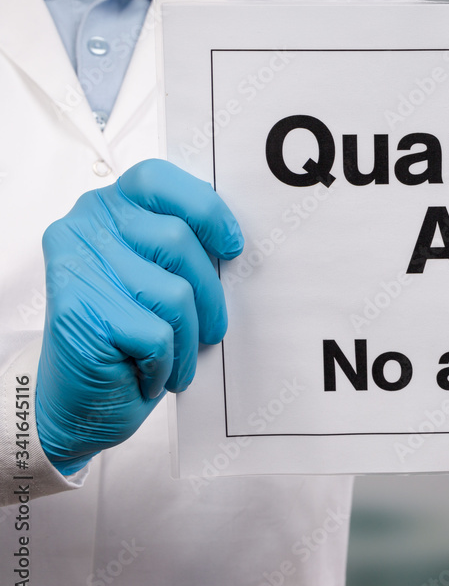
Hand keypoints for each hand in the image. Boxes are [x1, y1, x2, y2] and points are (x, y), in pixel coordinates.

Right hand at [36, 159, 243, 474]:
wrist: (82, 406)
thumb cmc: (126, 338)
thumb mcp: (154, 278)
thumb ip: (176, 248)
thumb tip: (233, 243)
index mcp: (104, 207)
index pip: (156, 180)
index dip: (204, 209)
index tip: (232, 246)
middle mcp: (83, 228)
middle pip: (176, 240)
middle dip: (208, 294)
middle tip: (212, 329)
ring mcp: (77, 269)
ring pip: (173, 293)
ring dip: (188, 337)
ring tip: (177, 359)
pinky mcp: (80, 313)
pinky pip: (158, 334)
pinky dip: (166, 363)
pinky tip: (150, 373)